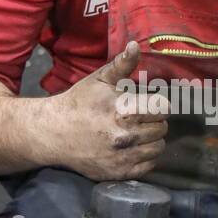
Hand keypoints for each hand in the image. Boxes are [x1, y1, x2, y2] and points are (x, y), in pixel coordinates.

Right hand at [45, 40, 168, 180]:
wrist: (55, 132)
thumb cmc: (79, 103)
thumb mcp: (100, 80)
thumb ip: (122, 64)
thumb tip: (135, 45)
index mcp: (125, 110)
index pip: (162, 108)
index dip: (157, 104)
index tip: (147, 104)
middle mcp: (126, 135)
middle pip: (162, 128)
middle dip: (155, 121)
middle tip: (141, 119)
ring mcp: (123, 157)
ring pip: (159, 148)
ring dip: (153, 140)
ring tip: (139, 133)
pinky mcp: (119, 172)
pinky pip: (149, 166)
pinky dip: (146, 157)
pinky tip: (135, 148)